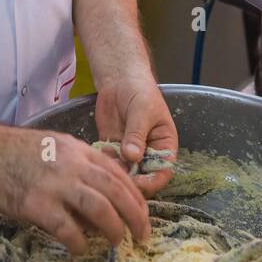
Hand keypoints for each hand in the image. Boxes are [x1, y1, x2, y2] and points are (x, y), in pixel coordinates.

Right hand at [0, 126, 150, 255]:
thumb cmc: (20, 151)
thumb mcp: (59, 145)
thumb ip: (82, 163)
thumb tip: (104, 192)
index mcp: (80, 151)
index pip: (119, 174)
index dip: (136, 196)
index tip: (143, 213)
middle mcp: (74, 165)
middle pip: (116, 192)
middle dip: (135, 216)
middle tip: (142, 234)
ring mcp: (56, 184)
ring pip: (99, 209)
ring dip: (113, 229)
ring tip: (117, 242)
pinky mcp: (38, 203)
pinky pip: (67, 228)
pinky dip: (78, 242)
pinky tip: (80, 249)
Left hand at [94, 76, 179, 196]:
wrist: (119, 78)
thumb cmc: (140, 91)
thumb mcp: (142, 111)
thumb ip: (137, 134)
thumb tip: (133, 157)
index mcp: (164, 145)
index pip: (163, 171)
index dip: (153, 181)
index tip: (139, 183)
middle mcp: (148, 152)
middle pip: (143, 176)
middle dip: (131, 181)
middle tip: (117, 180)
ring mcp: (129, 151)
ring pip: (124, 172)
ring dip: (115, 173)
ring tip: (105, 168)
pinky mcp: (112, 147)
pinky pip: (108, 161)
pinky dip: (103, 164)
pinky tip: (97, 159)